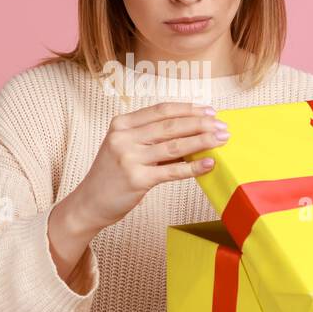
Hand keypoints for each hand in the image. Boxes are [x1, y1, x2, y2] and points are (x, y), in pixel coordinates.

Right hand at [47, 101, 227, 283]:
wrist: (89, 202)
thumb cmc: (111, 174)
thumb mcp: (124, 147)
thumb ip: (151, 138)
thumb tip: (192, 132)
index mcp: (121, 124)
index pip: (161, 110)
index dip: (188, 109)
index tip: (209, 110)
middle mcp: (124, 137)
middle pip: (170, 125)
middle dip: (201, 124)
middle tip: (223, 125)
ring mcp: (129, 158)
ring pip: (174, 146)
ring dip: (202, 141)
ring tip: (222, 140)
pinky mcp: (137, 179)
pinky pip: (172, 171)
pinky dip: (193, 167)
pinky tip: (209, 163)